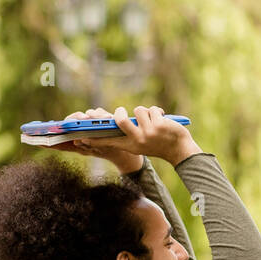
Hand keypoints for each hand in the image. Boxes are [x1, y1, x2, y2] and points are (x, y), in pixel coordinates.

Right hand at [53, 105, 200, 169]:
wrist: (180, 150)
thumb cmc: (159, 144)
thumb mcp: (141, 144)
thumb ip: (129, 134)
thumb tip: (117, 120)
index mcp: (131, 146)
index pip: (110, 142)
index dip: (95, 138)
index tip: (81, 137)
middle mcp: (138, 141)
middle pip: (120, 120)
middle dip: (121, 112)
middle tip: (123, 111)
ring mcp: (149, 133)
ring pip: (138, 110)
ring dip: (146, 112)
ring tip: (153, 121)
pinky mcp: (159, 126)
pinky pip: (152, 109)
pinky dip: (158, 111)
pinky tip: (163, 120)